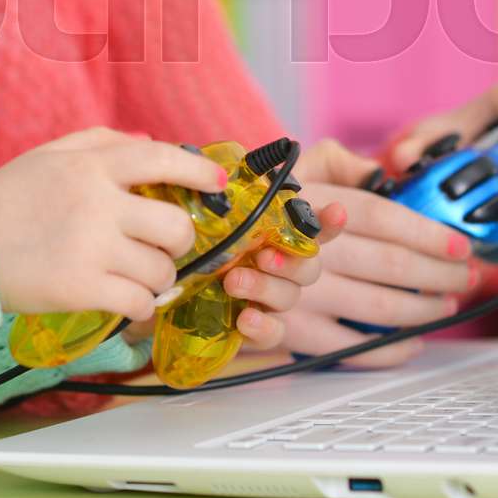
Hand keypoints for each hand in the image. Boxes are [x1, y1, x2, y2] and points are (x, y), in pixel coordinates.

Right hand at [0, 128, 228, 320]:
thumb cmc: (3, 200)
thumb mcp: (47, 155)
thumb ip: (99, 143)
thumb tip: (150, 143)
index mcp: (90, 166)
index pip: (162, 158)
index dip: (198, 170)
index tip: (217, 181)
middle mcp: (97, 203)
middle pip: (175, 225)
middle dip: (177, 242)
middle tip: (162, 249)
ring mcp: (91, 247)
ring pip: (161, 270)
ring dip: (156, 278)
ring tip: (133, 277)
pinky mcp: (82, 288)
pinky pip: (139, 302)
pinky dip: (139, 306)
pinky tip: (122, 300)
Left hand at [119, 201, 348, 348]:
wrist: (161, 278)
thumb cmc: (193, 233)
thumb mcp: (203, 203)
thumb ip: (224, 183)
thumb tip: (222, 163)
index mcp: (275, 232)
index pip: (315, 224)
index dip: (329, 220)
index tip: (335, 211)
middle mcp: (281, 265)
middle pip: (307, 266)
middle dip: (291, 260)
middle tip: (264, 254)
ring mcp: (269, 298)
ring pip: (288, 297)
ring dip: (266, 288)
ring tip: (233, 282)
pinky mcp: (253, 328)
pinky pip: (273, 334)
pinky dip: (263, 328)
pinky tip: (245, 319)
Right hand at [282, 139, 475, 367]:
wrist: (210, 250)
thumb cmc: (263, 205)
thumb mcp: (298, 168)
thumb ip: (341, 162)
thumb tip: (382, 171)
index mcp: (314, 205)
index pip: (384, 218)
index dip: (427, 233)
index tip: (462, 245)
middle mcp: (310, 252)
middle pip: (391, 266)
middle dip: (440, 274)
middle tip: (469, 276)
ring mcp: (301, 296)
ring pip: (379, 309)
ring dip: (423, 310)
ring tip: (448, 303)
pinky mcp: (293, 331)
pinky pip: (350, 348)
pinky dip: (388, 351)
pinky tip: (412, 343)